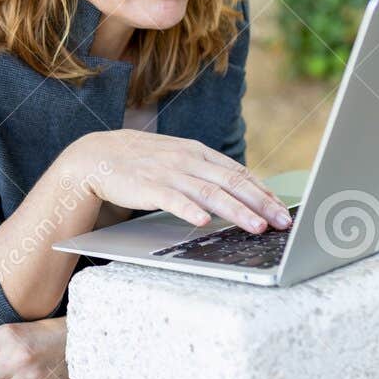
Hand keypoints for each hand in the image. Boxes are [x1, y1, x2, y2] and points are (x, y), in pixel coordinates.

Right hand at [69, 130, 289, 232]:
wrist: (96, 155)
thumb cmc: (140, 161)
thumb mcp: (177, 159)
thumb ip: (204, 172)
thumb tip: (237, 190)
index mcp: (197, 152)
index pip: (238, 172)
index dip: (263, 191)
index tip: (282, 208)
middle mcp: (187, 160)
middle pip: (232, 183)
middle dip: (261, 203)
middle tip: (282, 222)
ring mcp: (168, 172)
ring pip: (210, 193)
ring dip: (237, 211)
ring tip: (256, 226)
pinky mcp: (148, 186)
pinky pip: (173, 200)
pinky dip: (190, 210)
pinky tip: (204, 222)